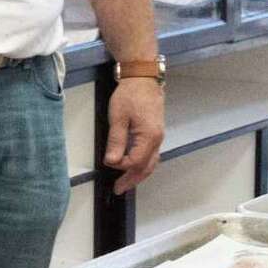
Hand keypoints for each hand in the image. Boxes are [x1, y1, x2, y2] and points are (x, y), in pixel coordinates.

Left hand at [105, 77, 165, 193]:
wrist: (143, 78)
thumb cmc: (129, 95)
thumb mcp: (118, 118)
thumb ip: (116, 141)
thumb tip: (112, 162)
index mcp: (149, 137)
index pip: (136, 162)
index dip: (122, 167)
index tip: (109, 162)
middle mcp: (157, 140)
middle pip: (147, 167)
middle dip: (132, 180)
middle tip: (119, 189)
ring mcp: (158, 136)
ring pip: (151, 162)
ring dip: (138, 174)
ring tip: (126, 182)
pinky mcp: (156, 132)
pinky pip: (151, 154)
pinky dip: (143, 164)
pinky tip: (134, 166)